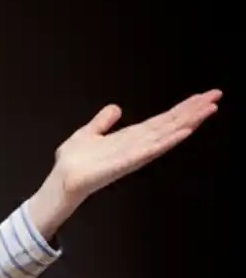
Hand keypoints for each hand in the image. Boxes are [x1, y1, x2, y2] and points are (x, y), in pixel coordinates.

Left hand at [49, 89, 220, 207]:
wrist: (61, 180)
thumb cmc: (73, 163)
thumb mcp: (88, 133)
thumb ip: (103, 122)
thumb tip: (115, 108)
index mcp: (131, 137)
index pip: (162, 120)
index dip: (182, 108)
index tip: (203, 97)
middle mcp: (137, 145)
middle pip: (171, 125)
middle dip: (193, 111)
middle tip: (216, 96)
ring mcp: (134, 154)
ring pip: (167, 135)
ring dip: (188, 122)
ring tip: (208, 110)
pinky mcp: (126, 163)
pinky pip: (150, 150)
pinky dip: (167, 141)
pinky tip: (184, 132)